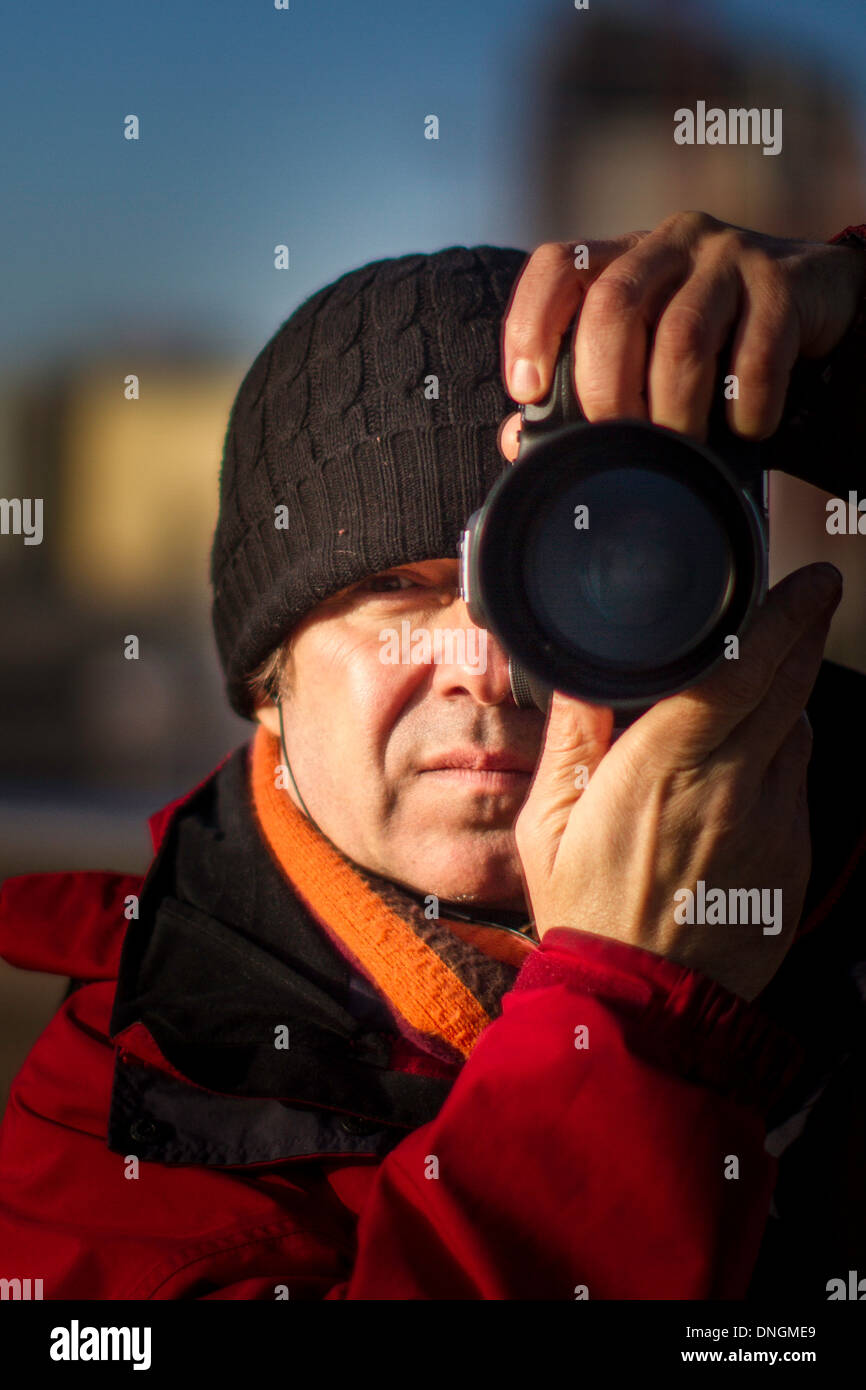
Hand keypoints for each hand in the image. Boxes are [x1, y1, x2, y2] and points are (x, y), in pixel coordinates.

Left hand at [498, 211, 865, 453]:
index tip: (527, 389)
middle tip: (615, 437)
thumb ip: (585, 391)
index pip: (560, 264)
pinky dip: (745, 405)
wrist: (822, 304)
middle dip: (605, 385)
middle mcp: (671, 244)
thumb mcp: (648, 356)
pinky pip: (756, 352)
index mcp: (626, 258)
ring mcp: (728, 257)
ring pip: (682, 333)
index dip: (531, 323)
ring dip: (673, 407)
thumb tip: (518, 441)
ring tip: (678, 447)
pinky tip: (746, 428)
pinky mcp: (784, 283)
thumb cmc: (718, 343)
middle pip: (614, 303)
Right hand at [513, 562, 842, 1001]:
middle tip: (808, 597)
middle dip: (804, 633)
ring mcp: (773, 824)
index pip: (740, 672)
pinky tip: (748, 770)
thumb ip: (570, 739)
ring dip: (788, 699)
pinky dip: (783, 759)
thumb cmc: (587, 911)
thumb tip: (580, 677)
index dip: (781, 619)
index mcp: (663, 769)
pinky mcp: (795, 856)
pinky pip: (800, 784)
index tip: (803, 585)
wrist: (642, 1005)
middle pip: (789, 687)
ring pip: (799, 732)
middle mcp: (732, 789)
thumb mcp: (547, 822)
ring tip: (758, 690)